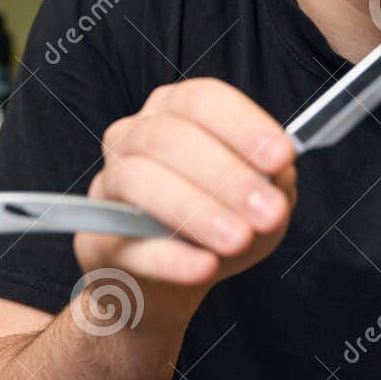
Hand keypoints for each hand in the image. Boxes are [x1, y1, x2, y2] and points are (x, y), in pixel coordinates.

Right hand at [72, 77, 297, 304]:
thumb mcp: (257, 199)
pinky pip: (130, 243)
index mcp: (174, 111)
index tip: (281, 157)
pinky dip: (170, 257)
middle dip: (225, 175)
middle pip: (170, 137)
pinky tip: (204, 266)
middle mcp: (134, 136)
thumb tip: (277, 179)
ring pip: (140, 180)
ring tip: (238, 239)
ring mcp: (109, 186)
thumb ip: (273, 184)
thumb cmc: (217, 222)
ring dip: (196, 210)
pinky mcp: (98, 239)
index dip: (243, 125)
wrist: (170, 279)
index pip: (202, 100)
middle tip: (268, 211)